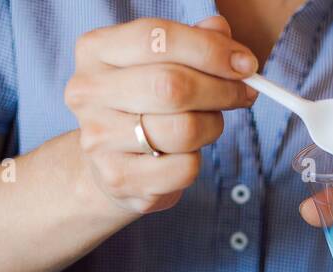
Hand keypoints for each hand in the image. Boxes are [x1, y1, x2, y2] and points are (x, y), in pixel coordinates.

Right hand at [64, 15, 257, 213]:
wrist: (110, 165)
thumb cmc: (143, 105)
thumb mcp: (161, 64)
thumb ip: (192, 41)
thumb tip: (221, 32)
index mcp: (95, 50)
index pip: (157, 38)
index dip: (210, 49)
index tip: (245, 64)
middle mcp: (87, 92)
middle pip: (172, 86)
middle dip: (221, 90)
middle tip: (244, 94)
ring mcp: (98, 138)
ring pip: (183, 130)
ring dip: (211, 127)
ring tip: (207, 125)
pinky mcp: (118, 178)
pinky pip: (184, 168)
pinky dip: (196, 162)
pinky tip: (183, 156)